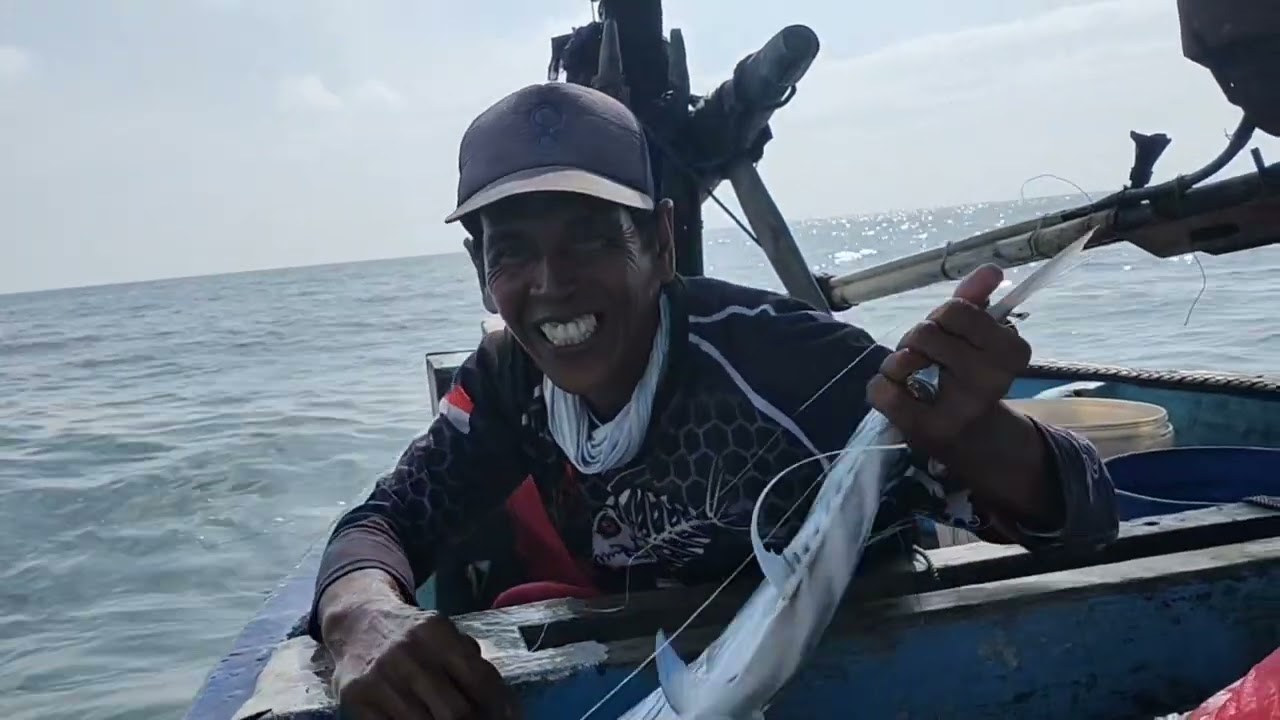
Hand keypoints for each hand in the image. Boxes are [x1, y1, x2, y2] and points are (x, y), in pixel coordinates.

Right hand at [326, 592, 518, 719]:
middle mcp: (407, 654)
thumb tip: (502, 700)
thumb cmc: (409, 632)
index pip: (479, 679)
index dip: (501, 706)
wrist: (355, 620)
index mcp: (435, 632)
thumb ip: (469, 657)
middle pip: (455, 710)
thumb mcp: (442, 630)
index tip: (511, 718)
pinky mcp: (356, 698)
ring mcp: (379, 678)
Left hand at [867, 264, 1031, 460]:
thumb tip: (991, 269)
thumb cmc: (971, 378)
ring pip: (904, 356)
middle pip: (926, 331)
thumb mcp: (979, 338)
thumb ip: (978, 302)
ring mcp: (959, 408)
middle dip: (918, 336)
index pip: (957, 310)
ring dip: (898, 359)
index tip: (947, 331)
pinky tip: (899, 393)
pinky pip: (882, 390)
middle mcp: (991, 380)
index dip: (943, 316)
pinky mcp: (926, 430)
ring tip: (911, 373)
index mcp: (1011, 352)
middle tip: (926, 354)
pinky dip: (880, 386)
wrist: (975, 441)